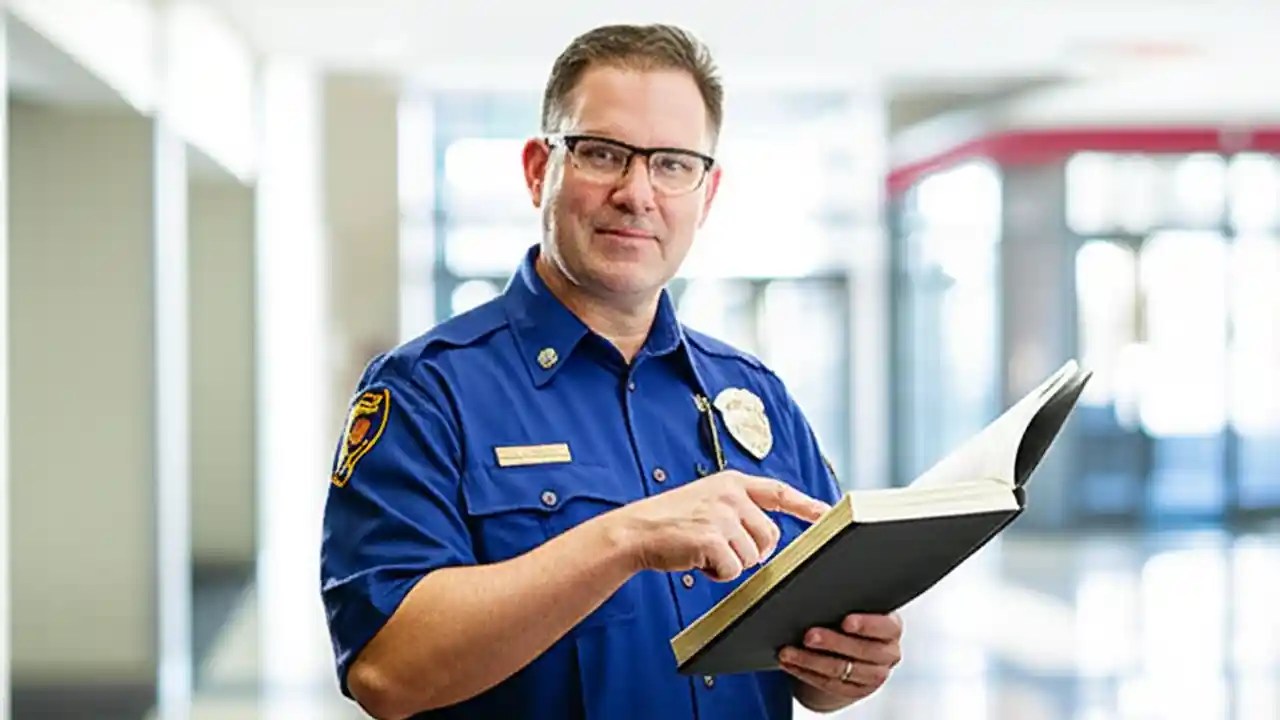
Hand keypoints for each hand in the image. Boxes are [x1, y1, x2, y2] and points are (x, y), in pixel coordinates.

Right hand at [610, 470, 830, 581]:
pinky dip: (716, 573)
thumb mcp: (707, 501)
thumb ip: (739, 510)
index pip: (778, 491)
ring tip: (703, 550)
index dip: (805, 504)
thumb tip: (769, 536)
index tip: (826, 512)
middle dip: (751, 551)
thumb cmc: (670, 521)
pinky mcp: (713, 538)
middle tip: (721, 548)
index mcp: (732, 483)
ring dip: (730, 563)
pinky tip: (697, 560)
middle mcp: (731, 495)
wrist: (635, 531)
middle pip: (770, 537)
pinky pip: (733, 570)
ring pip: (753, 558)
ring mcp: (722, 516)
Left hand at [778, 612, 902, 706]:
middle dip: (832, 642)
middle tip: (808, 636)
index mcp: (891, 628)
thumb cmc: (847, 618)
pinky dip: (805, 672)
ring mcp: (874, 676)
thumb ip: (845, 602)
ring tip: (788, 651)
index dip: (866, 625)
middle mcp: (888, 654)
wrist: (848, 651)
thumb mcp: (853, 607)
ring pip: (841, 670)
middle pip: (861, 650)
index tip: (845, 621)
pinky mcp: (855, 691)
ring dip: (810, 661)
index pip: (885, 626)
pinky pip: (828, 684)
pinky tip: (789, 663)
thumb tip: (816, 594)